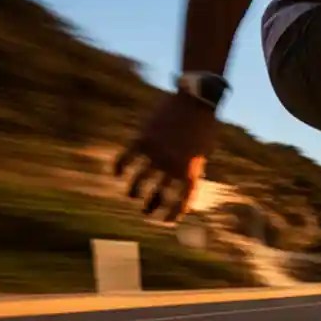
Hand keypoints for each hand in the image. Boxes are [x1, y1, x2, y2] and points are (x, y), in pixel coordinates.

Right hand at [113, 92, 216, 220]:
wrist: (195, 100)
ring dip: (134, 191)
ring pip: (139, 180)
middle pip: (158, 195)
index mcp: (191, 172)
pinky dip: (119, 167)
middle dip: (151, 207)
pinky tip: (117, 173)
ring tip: (132, 195)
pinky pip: (126, 158)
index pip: (181, 201)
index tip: (167, 220)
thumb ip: (192, 168)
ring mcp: (156, 154)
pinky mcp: (143, 140)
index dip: (173, 213)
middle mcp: (172, 167)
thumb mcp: (204, 152)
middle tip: (146, 212)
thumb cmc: (204, 126)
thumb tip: (181, 185)